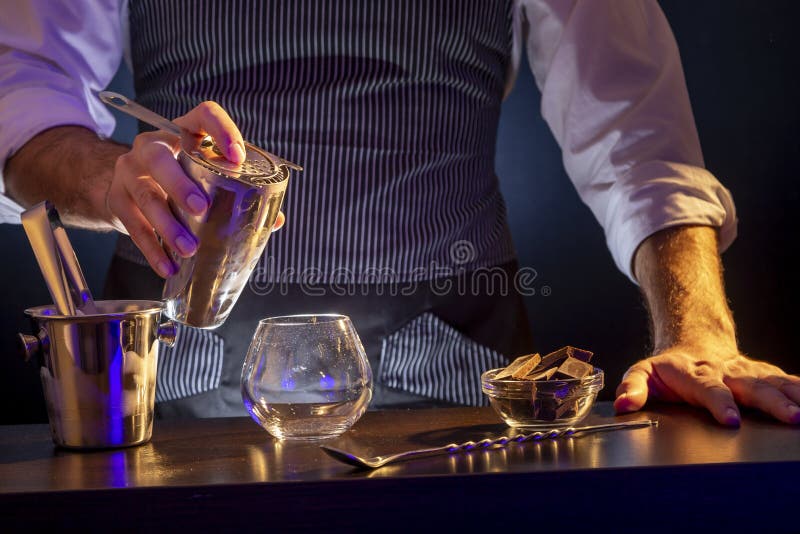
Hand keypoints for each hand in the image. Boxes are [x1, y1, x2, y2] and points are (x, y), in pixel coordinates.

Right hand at [106, 101, 284, 277]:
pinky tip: (168, 266)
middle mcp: (153, 147)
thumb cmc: (180, 178)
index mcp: (183, 133)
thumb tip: (275, 221)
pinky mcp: (117, 199)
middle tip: (201, 209)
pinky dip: (152, 249)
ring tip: (189, 249)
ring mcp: (130, 172)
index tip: (238, 156)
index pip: (204, 116)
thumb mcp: (204, 174)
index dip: (222, 131)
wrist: (124, 184)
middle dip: (180, 185)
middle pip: (161, 159)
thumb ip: (238, 192)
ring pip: (146, 196)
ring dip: (168, 225)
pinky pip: (134, 226)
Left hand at [614, 342, 799, 425]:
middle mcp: (725, 372)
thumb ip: (632, 388)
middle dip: (771, 402)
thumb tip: (625, 405)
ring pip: (775, 382)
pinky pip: (788, 381)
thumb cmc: (668, 369)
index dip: (720, 403)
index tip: (731, 419)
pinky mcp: (764, 374)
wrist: (693, 345)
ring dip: (794, 396)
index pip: (708, 389)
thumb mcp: (643, 373)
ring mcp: (747, 372)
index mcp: (694, 374)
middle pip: (751, 386)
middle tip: (790, 417)